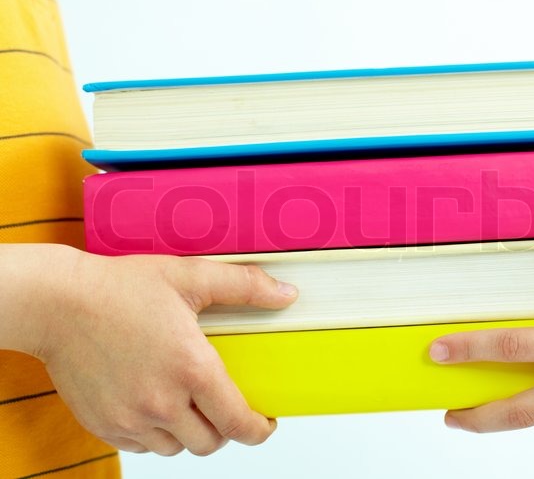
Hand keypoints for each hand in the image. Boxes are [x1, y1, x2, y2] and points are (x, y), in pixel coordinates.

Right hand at [8, 245, 296, 455]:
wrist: (56, 304)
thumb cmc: (119, 289)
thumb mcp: (191, 276)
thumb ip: (244, 286)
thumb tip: (286, 295)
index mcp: (190, 368)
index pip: (237, 423)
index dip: (258, 430)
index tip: (264, 423)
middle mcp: (161, 402)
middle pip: (209, 443)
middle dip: (225, 429)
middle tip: (225, 406)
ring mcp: (130, 418)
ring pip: (175, 448)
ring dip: (189, 433)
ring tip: (189, 403)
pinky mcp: (104, 425)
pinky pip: (142, 446)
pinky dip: (155, 434)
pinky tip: (155, 404)